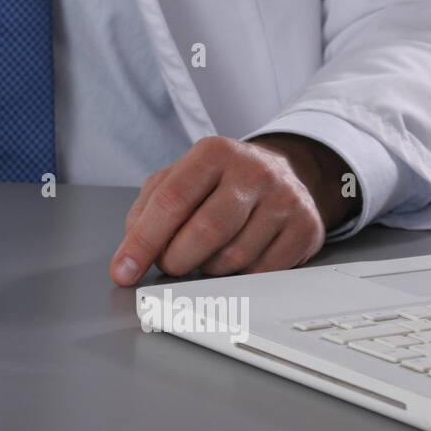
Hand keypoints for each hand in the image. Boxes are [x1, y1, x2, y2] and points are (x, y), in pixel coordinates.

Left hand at [110, 134, 359, 285]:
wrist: (283, 174)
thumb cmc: (219, 182)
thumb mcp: (179, 179)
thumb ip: (147, 210)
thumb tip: (130, 255)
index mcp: (213, 153)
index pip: (171, 200)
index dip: (143, 241)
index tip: (123, 271)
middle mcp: (253, 171)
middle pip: (205, 232)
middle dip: (176, 260)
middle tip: (169, 264)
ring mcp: (285, 200)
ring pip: (233, 258)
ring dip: (207, 269)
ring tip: (206, 254)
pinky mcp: (307, 229)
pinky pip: (262, 273)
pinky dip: (239, 277)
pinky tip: (237, 258)